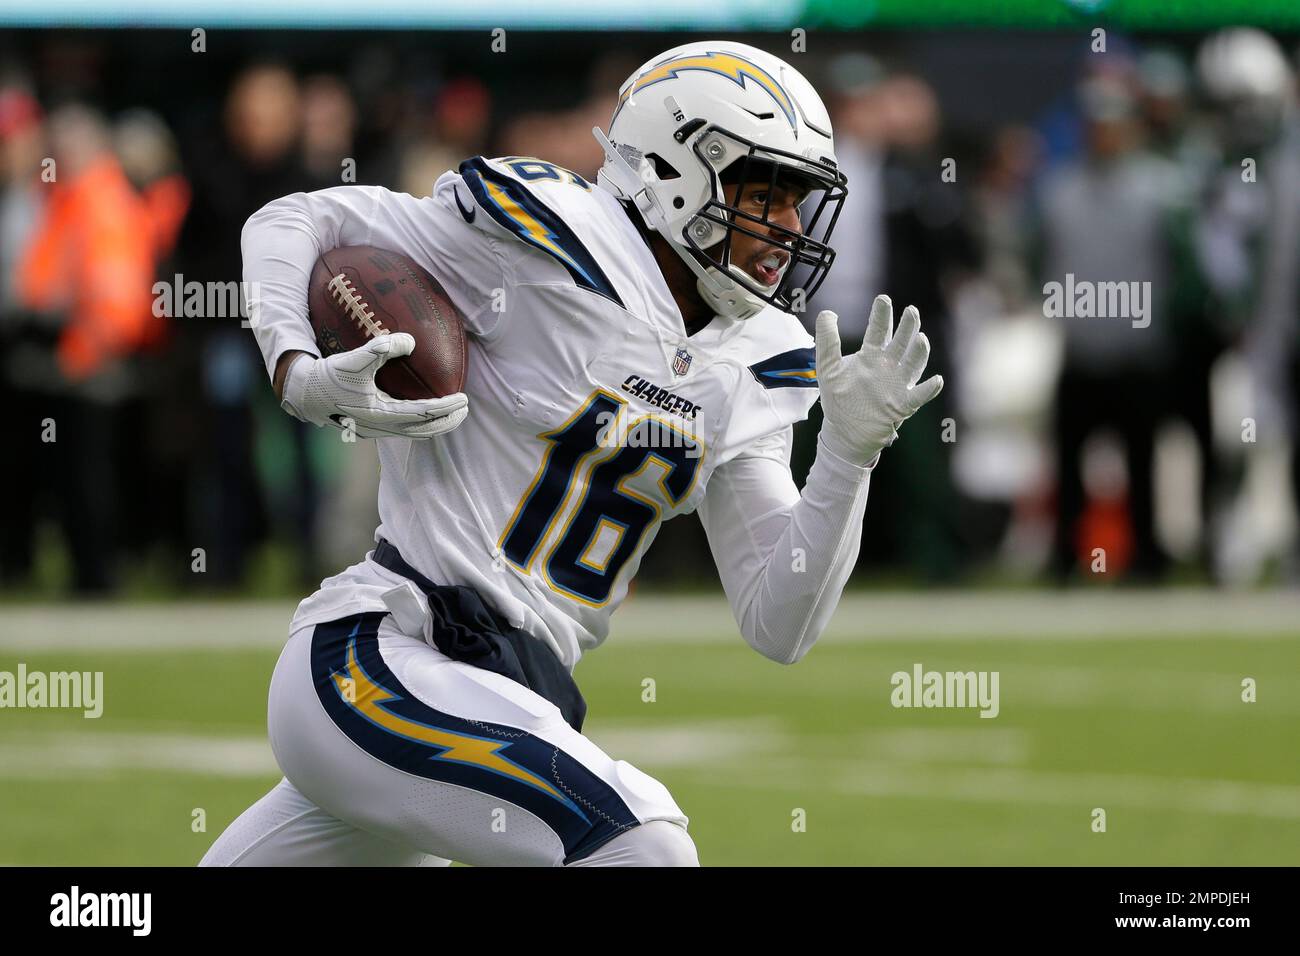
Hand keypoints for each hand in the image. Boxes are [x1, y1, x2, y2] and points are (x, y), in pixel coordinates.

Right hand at [281, 333, 467, 439]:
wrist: (303, 394)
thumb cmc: (329, 376)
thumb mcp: (355, 359)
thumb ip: (381, 348)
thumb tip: (411, 341)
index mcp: (380, 414)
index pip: (423, 414)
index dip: (446, 408)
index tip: (463, 399)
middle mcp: (380, 427)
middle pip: (424, 430)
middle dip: (447, 421)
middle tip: (465, 408)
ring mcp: (375, 431)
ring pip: (414, 433)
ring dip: (435, 424)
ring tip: (451, 412)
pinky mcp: (370, 428)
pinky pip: (403, 429)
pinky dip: (419, 423)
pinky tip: (425, 411)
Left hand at [814, 295, 942, 465]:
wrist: (844, 430)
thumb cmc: (839, 397)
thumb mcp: (827, 367)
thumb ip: (827, 340)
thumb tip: (828, 313)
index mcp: (871, 355)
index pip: (878, 330)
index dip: (881, 315)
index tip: (883, 299)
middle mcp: (887, 366)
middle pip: (900, 342)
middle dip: (907, 326)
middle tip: (911, 310)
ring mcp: (897, 384)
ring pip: (912, 364)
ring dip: (918, 352)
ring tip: (921, 339)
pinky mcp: (902, 404)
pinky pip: (918, 395)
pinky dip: (928, 389)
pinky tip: (936, 380)